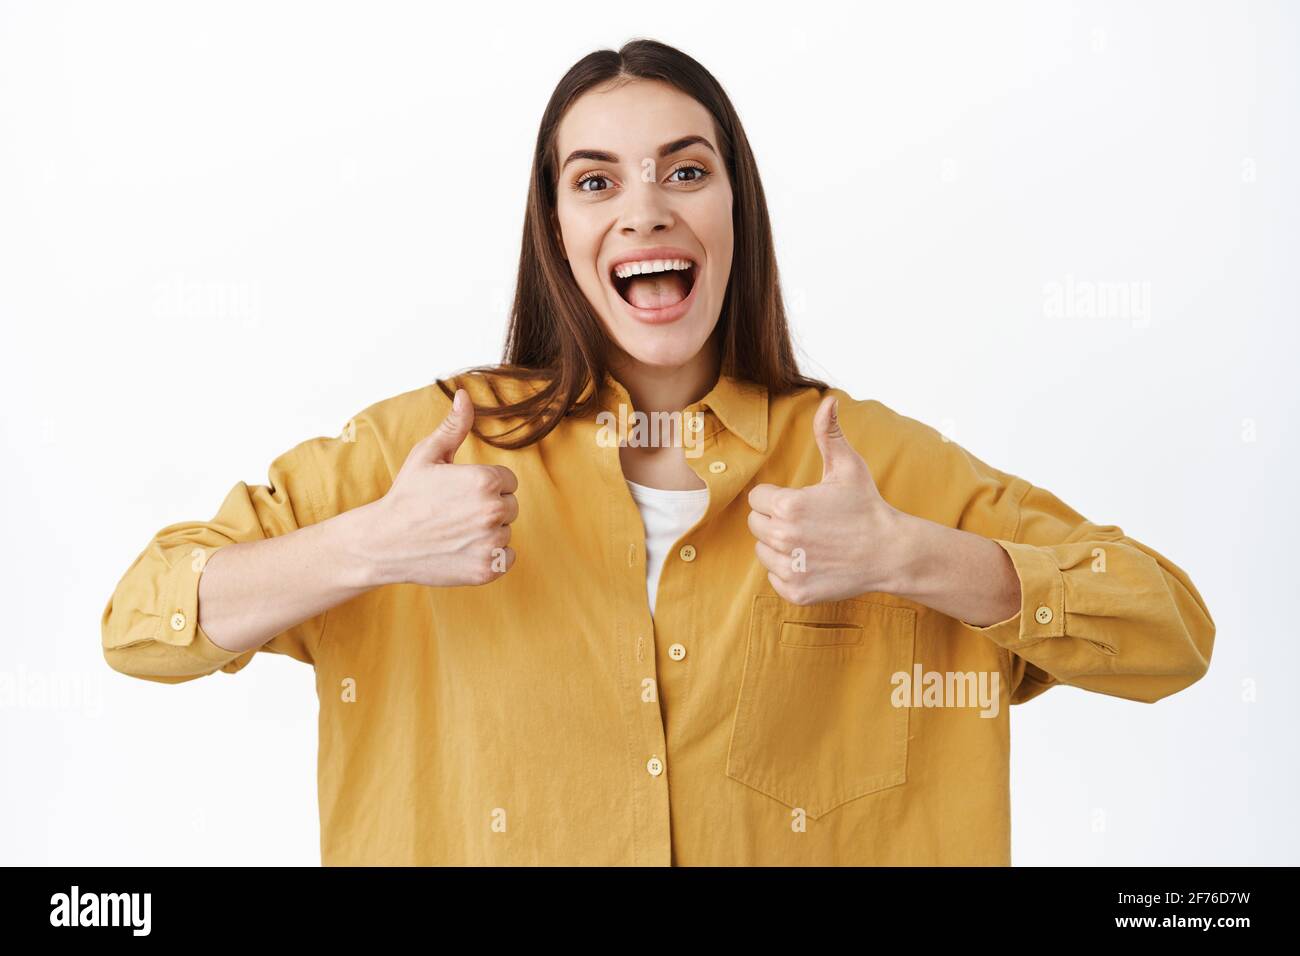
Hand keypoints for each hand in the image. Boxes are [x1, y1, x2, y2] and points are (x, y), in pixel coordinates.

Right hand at [362, 388, 517, 587]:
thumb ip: (454, 426)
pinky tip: (462, 550)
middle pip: (511, 506)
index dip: (484, 485)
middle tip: (455, 513)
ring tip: (455, 532)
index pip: (508, 481)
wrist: (384, 542)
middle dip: (489, 507)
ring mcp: (491, 543)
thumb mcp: (427, 455)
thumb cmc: (406, 496)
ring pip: (506, 532)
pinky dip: (490, 557)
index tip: (459, 493)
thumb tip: (464, 395)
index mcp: (484, 481)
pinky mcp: (487, 570)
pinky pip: (506, 557)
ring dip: (487, 532)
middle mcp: (492, 511)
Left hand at [747, 395, 907, 604]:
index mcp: (787, 506)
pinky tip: (814, 563)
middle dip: (776, 521)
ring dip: (780, 547)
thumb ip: (829, 434)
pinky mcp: (796, 591)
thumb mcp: (848, 467)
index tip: (804, 502)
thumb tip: (827, 400)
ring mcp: (789, 568)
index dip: (778, 498)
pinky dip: (790, 572)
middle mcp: (783, 538)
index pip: (757, 499)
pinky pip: (775, 578)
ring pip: (763, 552)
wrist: (891, 552)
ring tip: (812, 542)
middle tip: (808, 522)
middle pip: (756, 525)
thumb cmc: (867, 507)